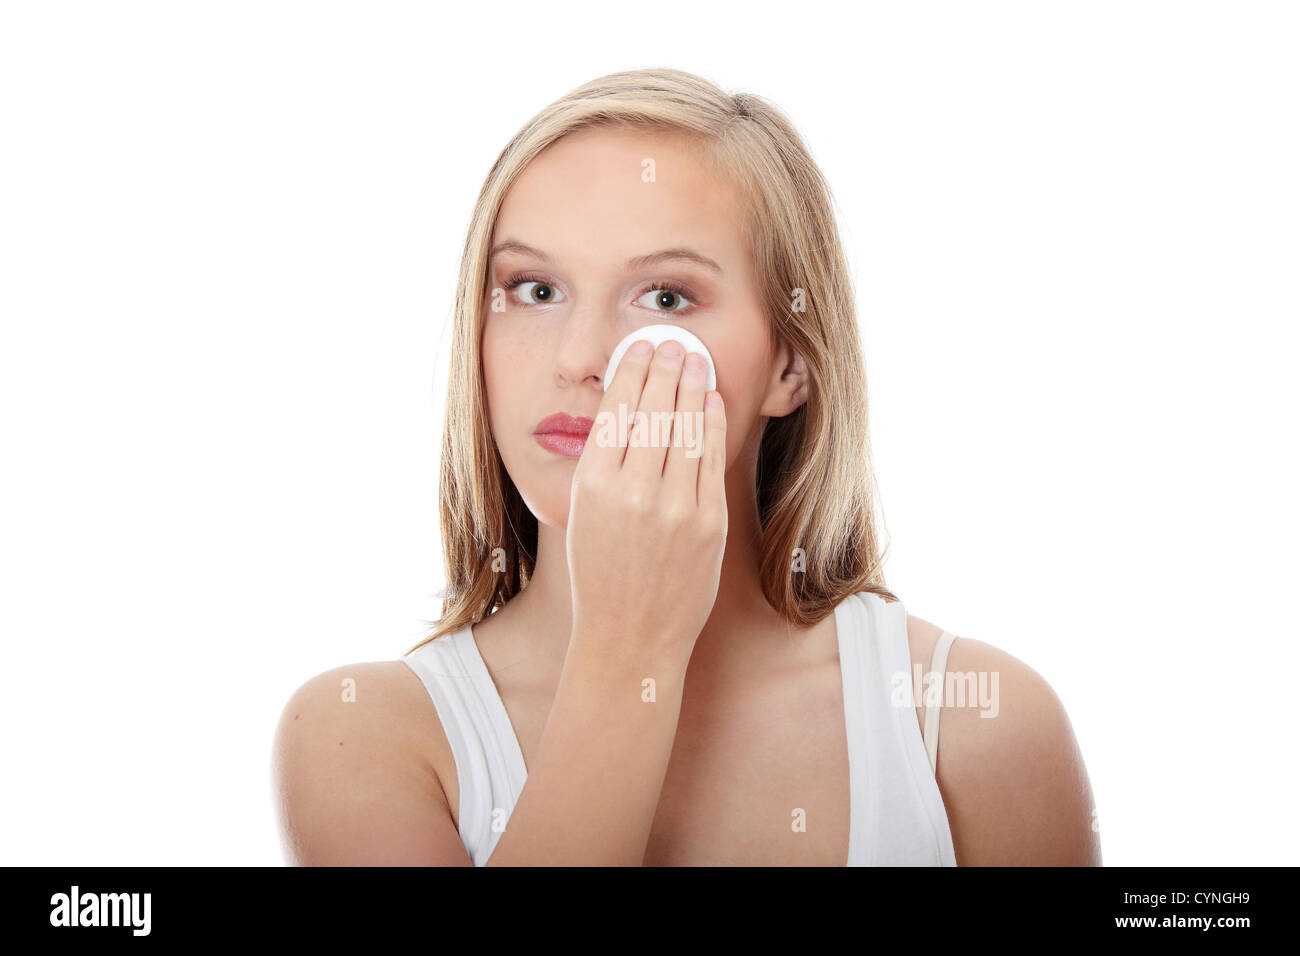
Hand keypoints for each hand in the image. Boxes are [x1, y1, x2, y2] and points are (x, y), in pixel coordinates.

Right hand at [566, 338, 727, 662]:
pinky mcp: (708, 523)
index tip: (643, 348)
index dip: (634, 371)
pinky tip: (710, 402)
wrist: (630, 636)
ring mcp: (675, 507)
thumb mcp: (584, 513)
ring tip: (695, 361)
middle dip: (666, 368)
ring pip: (687, 427)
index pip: (618, 408)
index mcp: (594, 484)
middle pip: (654, 409)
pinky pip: (711, 459)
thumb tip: (624, 407)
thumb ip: (602, 463)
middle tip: (673, 343)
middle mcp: (634, 491)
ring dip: (692, 387)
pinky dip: (711, 424)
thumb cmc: (601, 575)